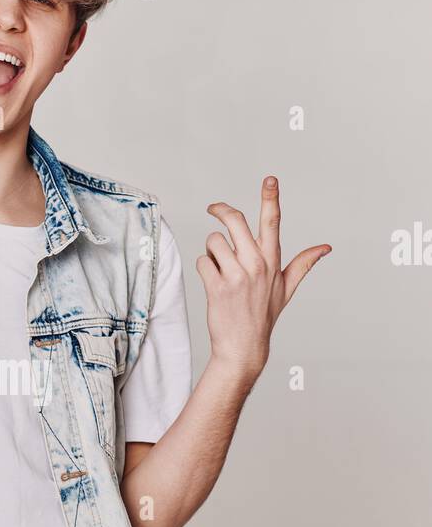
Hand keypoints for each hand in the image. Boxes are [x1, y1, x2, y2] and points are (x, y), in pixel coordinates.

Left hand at [196, 175, 330, 386]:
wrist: (243, 348)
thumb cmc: (263, 317)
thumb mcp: (286, 289)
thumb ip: (303, 264)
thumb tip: (325, 247)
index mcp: (272, 262)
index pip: (272, 223)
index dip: (270, 198)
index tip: (269, 178)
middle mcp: (256, 265)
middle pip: (235, 221)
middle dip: (221, 210)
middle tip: (214, 208)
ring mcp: (237, 275)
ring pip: (213, 241)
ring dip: (212, 252)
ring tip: (221, 271)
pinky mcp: (218, 286)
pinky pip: (202, 261)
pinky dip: (204, 269)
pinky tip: (213, 284)